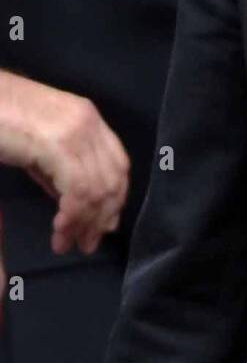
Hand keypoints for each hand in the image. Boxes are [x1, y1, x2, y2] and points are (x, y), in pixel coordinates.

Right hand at [0, 71, 129, 254]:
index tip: (104, 226)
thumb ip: (60, 173)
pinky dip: (72, 216)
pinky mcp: (58, 144)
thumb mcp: (39, 147)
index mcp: (89, 118)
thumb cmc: (1, 120)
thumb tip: (75, 207)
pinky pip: (77, 189)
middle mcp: (89, 122)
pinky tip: (59, 229)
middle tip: (87, 244)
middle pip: (113, 178)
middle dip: (102, 217)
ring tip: (68, 243)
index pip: (119, 163)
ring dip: (84, 223)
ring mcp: (76, 131)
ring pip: (97, 188)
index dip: (116, 198)